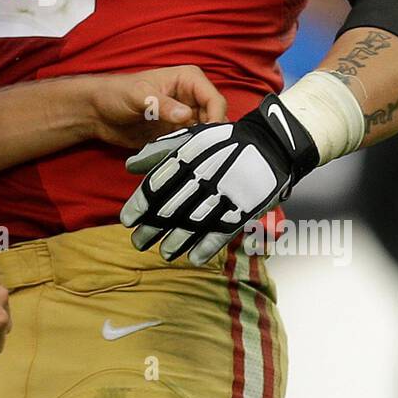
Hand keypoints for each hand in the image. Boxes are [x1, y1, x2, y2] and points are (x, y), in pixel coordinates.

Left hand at [85, 66, 226, 150]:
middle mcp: (192, 98)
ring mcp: (185, 117)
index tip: (207, 138)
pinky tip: (183, 159)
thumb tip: (186, 115)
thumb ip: (162, 105)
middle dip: (211, 135)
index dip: (215, 119)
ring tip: (191, 157)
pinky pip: (192, 144)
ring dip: (201, 146)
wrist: (96, 113)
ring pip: (206, 134)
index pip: (215, 100)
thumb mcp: (138, 95)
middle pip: (215, 119)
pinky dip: (190, 152)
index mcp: (189, 80)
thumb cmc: (116, 94)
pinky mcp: (176, 134)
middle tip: (201, 151)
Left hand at [119, 93, 319, 264]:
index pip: (156, 186)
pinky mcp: (243, 209)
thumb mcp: (190, 138)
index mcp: (188, 158)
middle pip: (170, 209)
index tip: (126, 221)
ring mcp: (223, 195)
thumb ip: (158, 151)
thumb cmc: (223, 142)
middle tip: (138, 243)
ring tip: (164, 253)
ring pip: (193, 225)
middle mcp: (203, 178)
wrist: (270, 144)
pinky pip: (221, 232)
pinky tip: (194, 258)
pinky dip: (206, 247)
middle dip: (151, 230)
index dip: (139, 206)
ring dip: (175, 243)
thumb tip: (129, 166)